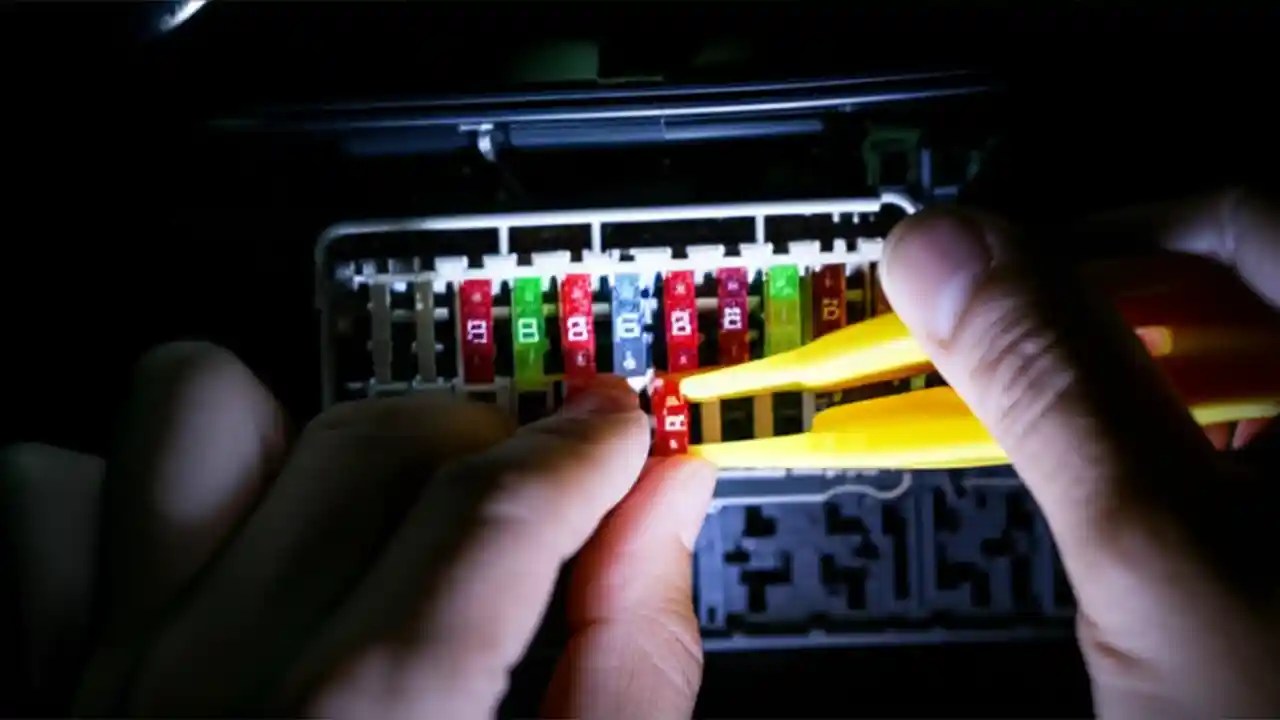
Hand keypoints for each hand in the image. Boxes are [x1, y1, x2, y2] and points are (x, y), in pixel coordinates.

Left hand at [2, 345, 714, 717]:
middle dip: (484, 438)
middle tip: (531, 486)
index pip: (497, 505)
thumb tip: (662, 516)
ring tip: (371, 501)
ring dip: (299, 433)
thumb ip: (629, 675)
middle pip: (374, 442)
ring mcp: (112, 680)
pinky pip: (49, 504)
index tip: (617, 429)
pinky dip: (146, 495)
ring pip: (194, 416)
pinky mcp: (48, 686)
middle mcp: (218, 685)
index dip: (584, 446)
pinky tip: (231, 553)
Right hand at [880, 193, 1279, 716]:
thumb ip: (1049, 386)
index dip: (1099, 233)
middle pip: (1229, 293)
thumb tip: (939, 253)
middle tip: (997, 370)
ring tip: (1049, 443)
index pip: (1239, 222)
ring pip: (1223, 375)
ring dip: (1119, 390)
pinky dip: (1158, 449)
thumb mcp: (1156, 551)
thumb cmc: (1274, 717)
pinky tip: (1123, 495)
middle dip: (1098, 323)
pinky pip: (1231, 445)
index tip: (985, 278)